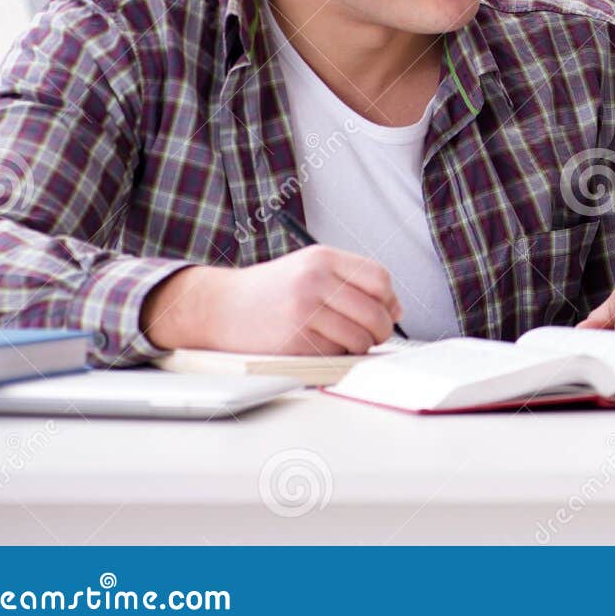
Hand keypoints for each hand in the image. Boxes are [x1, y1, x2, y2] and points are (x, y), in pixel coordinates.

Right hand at [141, 245, 403, 354]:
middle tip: (373, 334)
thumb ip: (351, 282)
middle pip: (375, 311)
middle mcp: (314, 281)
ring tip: (345, 341)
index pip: (379, 278)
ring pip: (360, 338)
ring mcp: (304, 312)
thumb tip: (395, 309)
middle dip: (381, 329)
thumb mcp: (309, 269)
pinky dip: (336, 356)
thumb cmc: (270, 290)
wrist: (219, 307)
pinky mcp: (294, 341)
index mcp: (322, 258)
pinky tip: (321, 347)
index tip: (386, 310)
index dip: (389, 299)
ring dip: (360, 346)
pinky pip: (335, 355)